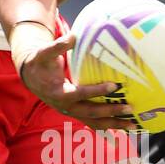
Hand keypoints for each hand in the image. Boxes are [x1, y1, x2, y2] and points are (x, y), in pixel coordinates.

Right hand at [19, 33, 137, 130]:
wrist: (31, 77)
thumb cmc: (40, 63)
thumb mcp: (45, 53)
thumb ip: (58, 45)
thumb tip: (73, 36)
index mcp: (58, 93)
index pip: (80, 94)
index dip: (96, 91)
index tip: (114, 86)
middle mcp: (66, 107)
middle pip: (91, 113)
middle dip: (111, 111)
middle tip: (129, 108)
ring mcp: (72, 113)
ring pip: (94, 122)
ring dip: (113, 124)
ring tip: (133, 125)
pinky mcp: (76, 114)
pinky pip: (93, 123)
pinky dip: (109, 126)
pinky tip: (124, 127)